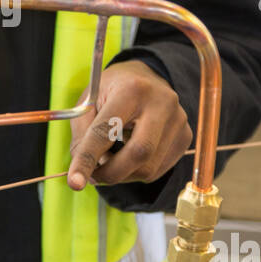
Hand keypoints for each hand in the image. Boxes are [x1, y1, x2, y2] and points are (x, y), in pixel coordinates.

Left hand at [67, 61, 191, 190]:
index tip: (74, 182)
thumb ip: (82, 134)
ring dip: (122, 173)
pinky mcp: (186, 136)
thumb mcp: (89, 101)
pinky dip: (137, 171)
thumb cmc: (113, 90)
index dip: (88, 159)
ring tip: (111, 158)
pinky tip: (129, 155)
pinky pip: (158, 170)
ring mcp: (178, 120)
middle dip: (111, 173)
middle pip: (139, 154)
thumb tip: (82, 171)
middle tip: (93, 176)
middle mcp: (161, 103)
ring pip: (148, 168)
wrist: (146, 78)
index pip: (107, 131)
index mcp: (132, 89)